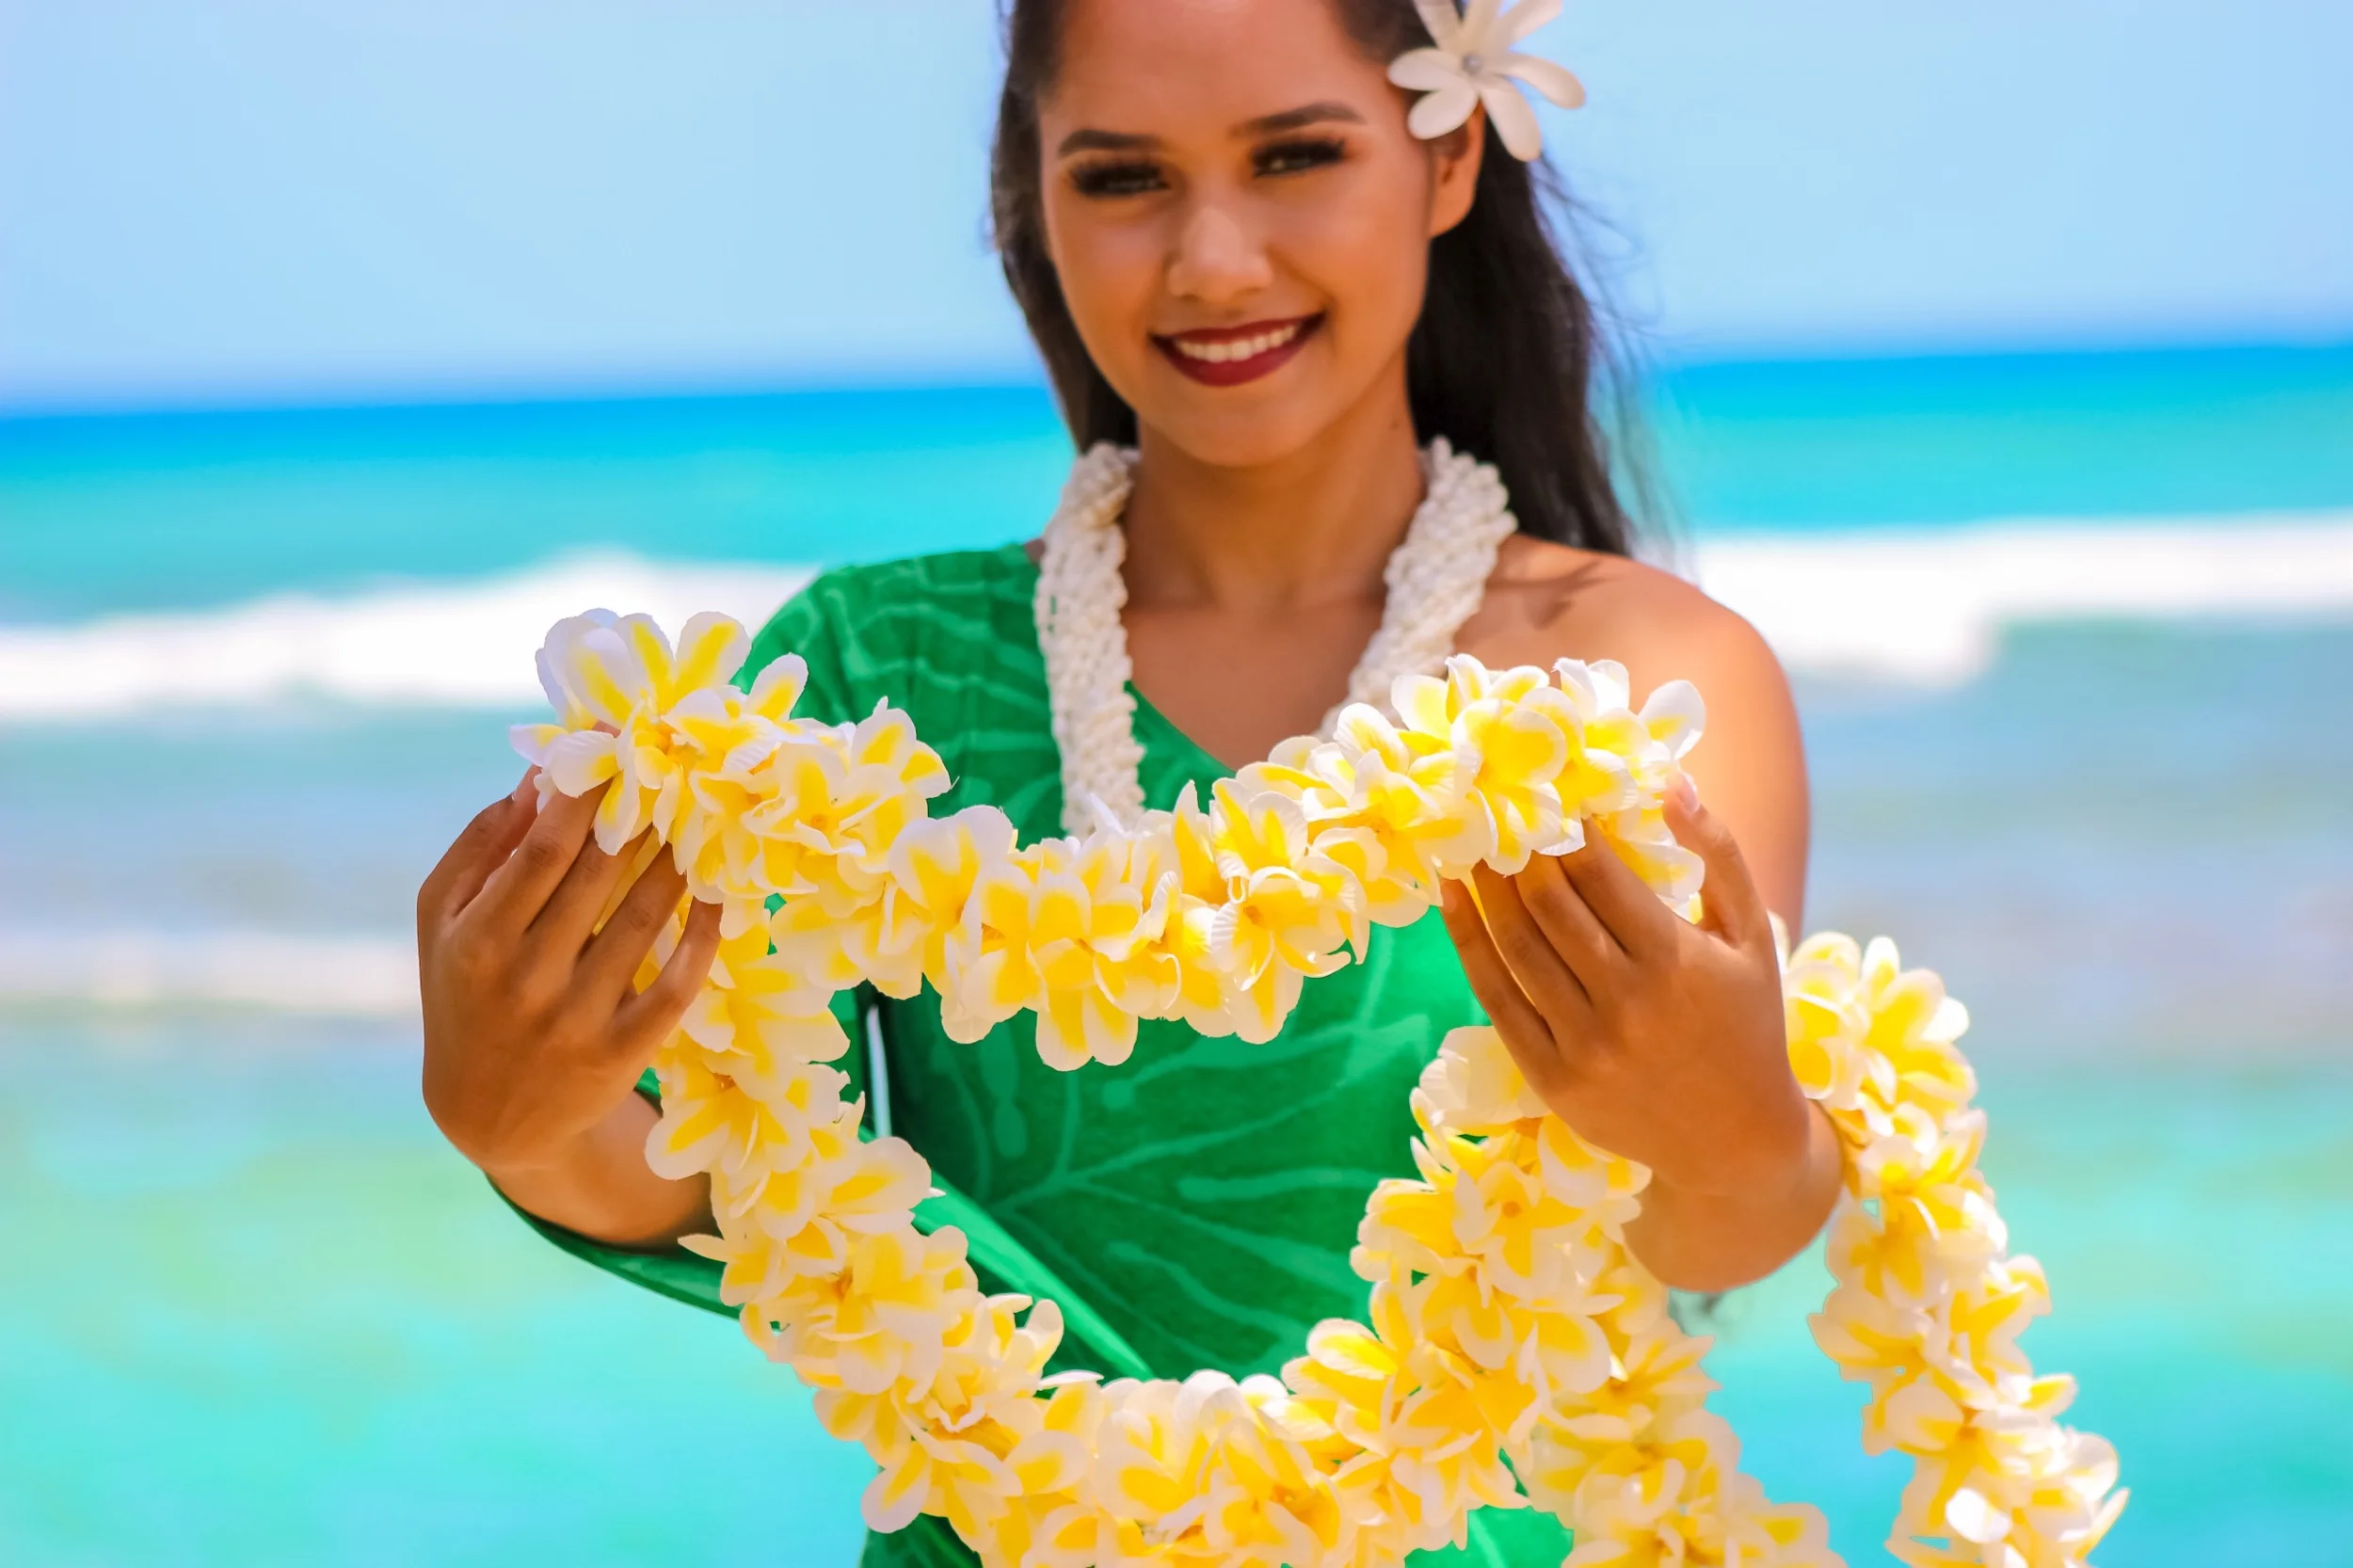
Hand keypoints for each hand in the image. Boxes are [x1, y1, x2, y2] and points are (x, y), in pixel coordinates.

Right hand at [417, 770, 721, 1200]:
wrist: (489, 1117)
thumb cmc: (464, 994)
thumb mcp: (442, 922)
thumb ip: (481, 846)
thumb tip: (538, 776)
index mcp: (478, 939)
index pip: (544, 849)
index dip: (586, 792)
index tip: (617, 747)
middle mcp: (527, 979)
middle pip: (600, 875)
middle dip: (639, 814)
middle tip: (671, 771)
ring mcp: (578, 1019)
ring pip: (646, 919)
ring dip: (678, 860)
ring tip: (699, 816)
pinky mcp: (622, 1052)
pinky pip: (678, 982)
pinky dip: (705, 931)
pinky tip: (719, 890)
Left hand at [1439, 778, 1836, 1286]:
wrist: (1737, 1142)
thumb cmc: (1748, 1024)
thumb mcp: (1751, 935)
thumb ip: (1717, 853)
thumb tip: (1670, 781)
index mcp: (1675, 960)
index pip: (1595, 871)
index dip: (1561, 825)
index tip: (1544, 792)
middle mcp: (1625, 1003)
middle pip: (1546, 904)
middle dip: (1515, 848)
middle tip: (1494, 808)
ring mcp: (1584, 1045)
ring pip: (1514, 946)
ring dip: (1484, 887)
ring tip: (1468, 842)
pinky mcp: (1553, 1078)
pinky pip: (1497, 999)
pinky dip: (1468, 943)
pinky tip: (1453, 900)